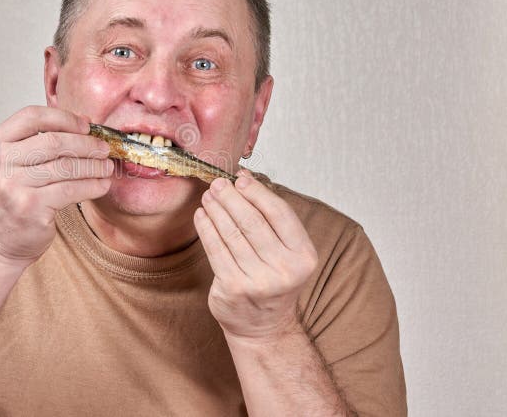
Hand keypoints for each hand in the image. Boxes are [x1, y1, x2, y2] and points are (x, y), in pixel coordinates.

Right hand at [0, 106, 112, 264]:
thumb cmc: (9, 202)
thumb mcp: (11, 165)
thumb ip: (36, 143)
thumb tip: (83, 124)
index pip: (31, 117)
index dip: (64, 118)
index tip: (85, 125)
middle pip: (53, 141)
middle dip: (86, 144)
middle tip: (104, 148)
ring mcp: (12, 186)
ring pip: (66, 166)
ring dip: (93, 165)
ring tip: (106, 167)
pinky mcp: (31, 207)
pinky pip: (71, 189)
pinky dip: (92, 185)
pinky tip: (101, 185)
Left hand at [194, 169, 317, 340]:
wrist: (263, 327)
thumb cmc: (273, 279)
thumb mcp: (286, 252)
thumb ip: (271, 219)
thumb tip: (244, 179)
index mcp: (304, 256)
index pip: (279, 213)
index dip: (257, 192)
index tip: (241, 179)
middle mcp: (284, 270)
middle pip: (252, 221)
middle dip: (231, 197)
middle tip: (218, 183)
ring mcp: (258, 281)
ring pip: (231, 233)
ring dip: (216, 209)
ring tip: (208, 196)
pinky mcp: (233, 288)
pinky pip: (215, 250)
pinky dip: (206, 228)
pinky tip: (201, 216)